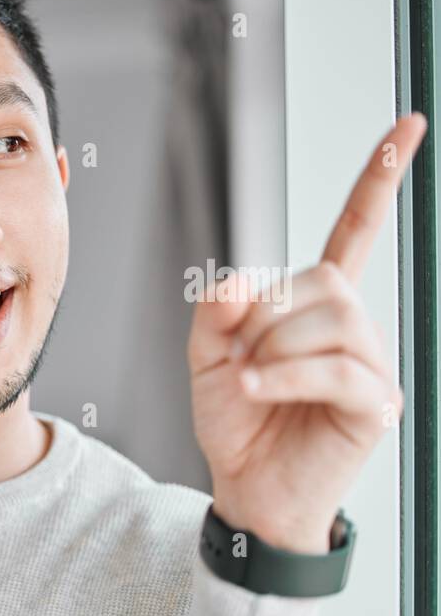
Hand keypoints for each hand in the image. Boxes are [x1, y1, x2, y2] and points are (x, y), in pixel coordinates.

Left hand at [188, 113, 426, 552]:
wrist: (245, 488)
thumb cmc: (236, 423)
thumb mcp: (207, 358)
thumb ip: (216, 310)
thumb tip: (237, 278)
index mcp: (316, 306)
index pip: (351, 233)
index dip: (377, 182)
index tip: (409, 126)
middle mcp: (352, 325)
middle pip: (319, 282)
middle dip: (264, 319)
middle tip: (244, 363)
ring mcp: (369, 362)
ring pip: (329, 321)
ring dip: (273, 350)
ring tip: (253, 383)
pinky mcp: (374, 402)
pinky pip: (334, 368)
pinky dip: (284, 377)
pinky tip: (258, 391)